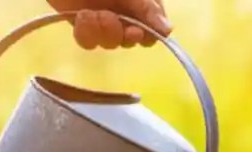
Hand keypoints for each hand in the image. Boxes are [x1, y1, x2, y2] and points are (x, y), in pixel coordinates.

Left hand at [46, 0, 172, 49]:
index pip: (152, 33)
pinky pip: (87, 41)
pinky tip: (83, 15)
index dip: (147, 37)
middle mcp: (124, 17)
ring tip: (95, 13)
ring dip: (104, 31)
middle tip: (117, 24)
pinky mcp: (82, 25)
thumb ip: (148, 8)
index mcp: (141, 8)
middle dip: (124, 35)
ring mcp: (103, 22)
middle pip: (131, 41)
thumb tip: (168, 30)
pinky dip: (86, 31)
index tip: (139, 31)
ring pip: (110, 43)